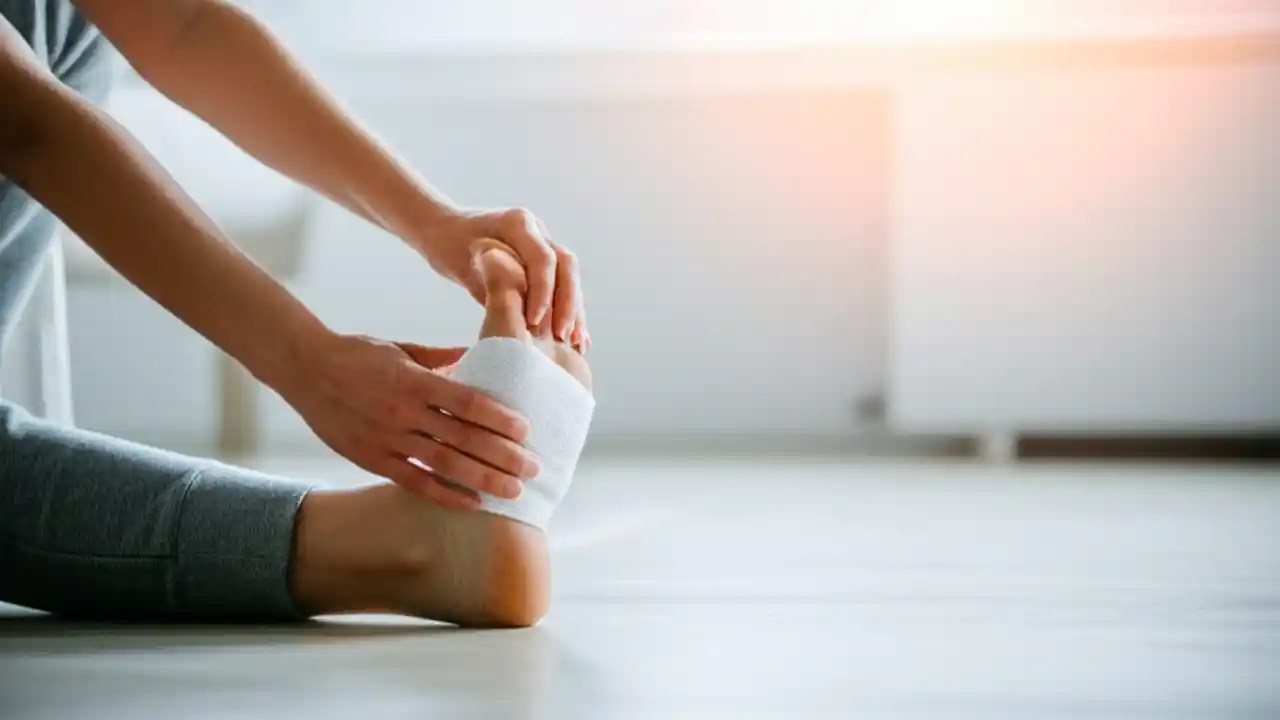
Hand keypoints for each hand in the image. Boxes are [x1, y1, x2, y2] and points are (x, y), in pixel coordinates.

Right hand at [278, 333, 539, 510]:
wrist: (305, 370)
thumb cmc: (358, 355)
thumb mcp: (403, 349)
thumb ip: (442, 358)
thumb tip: (480, 357)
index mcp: (414, 380)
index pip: (467, 401)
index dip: (499, 418)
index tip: (527, 430)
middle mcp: (404, 412)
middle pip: (464, 438)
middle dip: (503, 455)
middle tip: (534, 468)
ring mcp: (388, 439)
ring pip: (445, 464)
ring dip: (484, 479)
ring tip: (514, 491)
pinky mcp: (373, 460)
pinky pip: (416, 482)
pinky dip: (446, 495)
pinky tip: (473, 503)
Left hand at [409, 206, 589, 351]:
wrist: (444, 230)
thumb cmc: (447, 247)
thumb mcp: (464, 267)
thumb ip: (494, 284)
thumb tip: (519, 315)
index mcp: (517, 223)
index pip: (542, 259)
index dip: (542, 292)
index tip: (534, 322)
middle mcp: (536, 229)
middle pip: (566, 265)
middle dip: (568, 302)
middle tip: (562, 335)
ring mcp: (543, 241)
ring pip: (569, 276)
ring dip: (573, 308)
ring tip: (575, 342)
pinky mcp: (543, 258)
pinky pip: (562, 282)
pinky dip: (567, 307)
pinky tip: (573, 335)